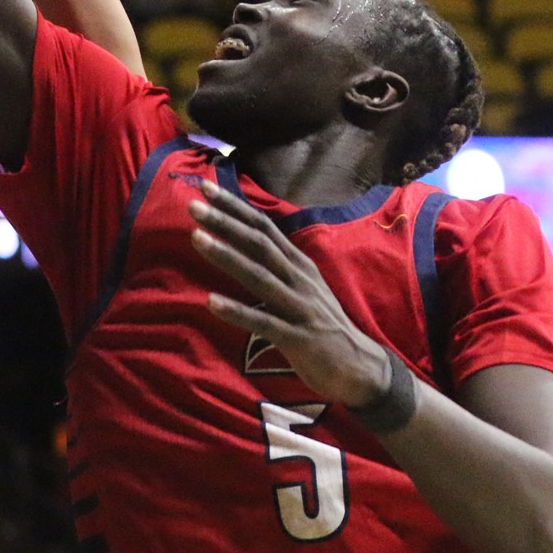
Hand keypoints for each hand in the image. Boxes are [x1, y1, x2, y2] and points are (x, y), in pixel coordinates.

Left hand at [188, 179, 391, 406]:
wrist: (358, 366)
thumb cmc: (322, 326)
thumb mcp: (302, 288)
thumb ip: (277, 267)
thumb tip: (245, 245)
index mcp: (298, 265)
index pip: (263, 227)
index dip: (236, 207)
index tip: (206, 186)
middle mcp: (299, 280)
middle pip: (259, 244)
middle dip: (226, 223)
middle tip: (193, 205)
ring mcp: (299, 308)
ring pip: (259, 276)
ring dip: (227, 256)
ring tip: (196, 238)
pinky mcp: (298, 338)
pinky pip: (264, 322)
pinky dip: (238, 311)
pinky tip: (211, 303)